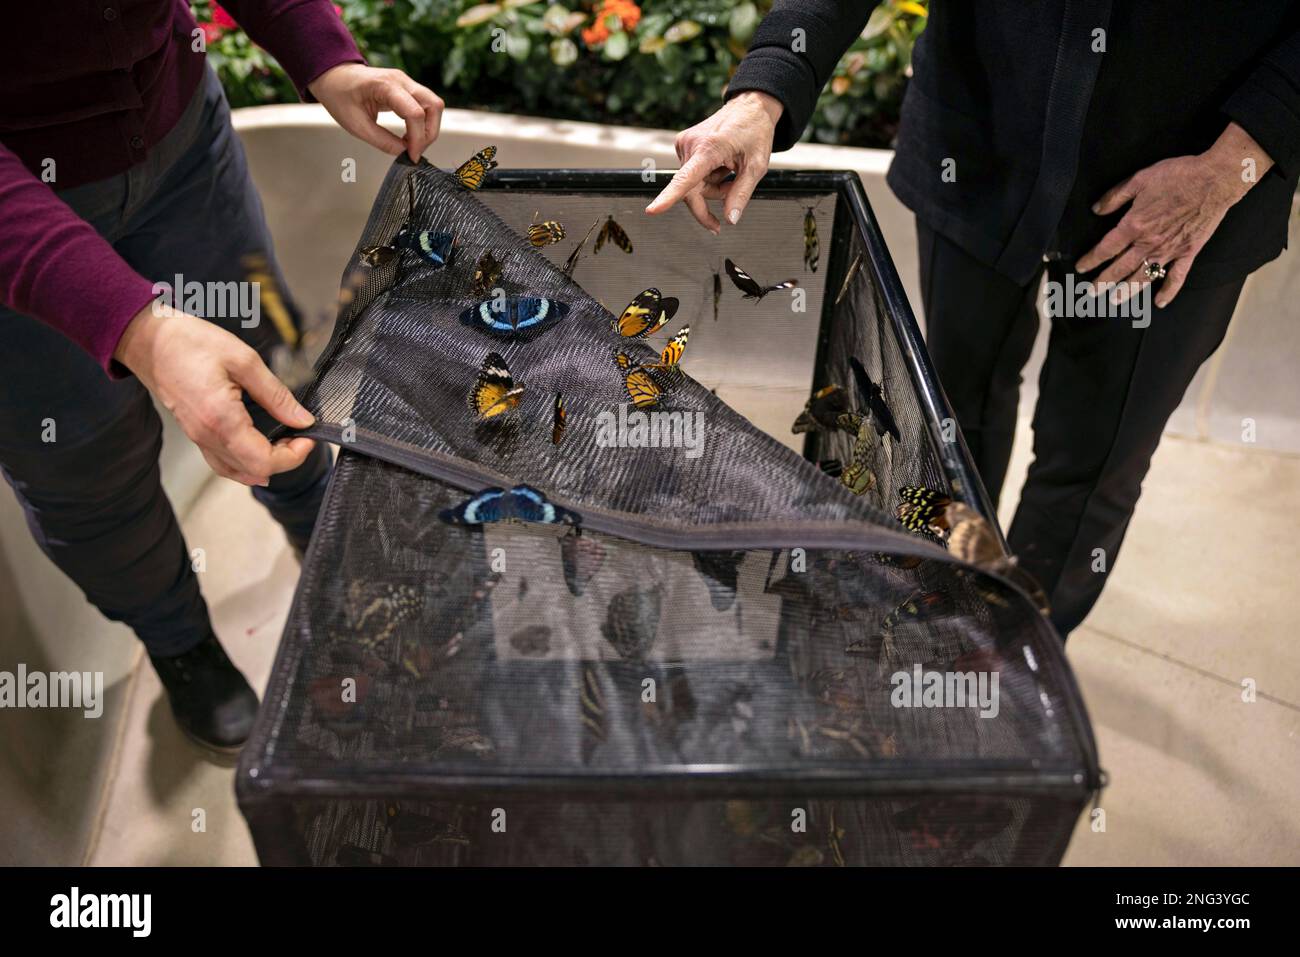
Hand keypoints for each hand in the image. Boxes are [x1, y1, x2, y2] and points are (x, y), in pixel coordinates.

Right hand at [114, 302, 316, 486]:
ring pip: (237, 471)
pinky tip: (258, 450)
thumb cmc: (190, 342)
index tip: (309, 436)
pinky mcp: (194, 434)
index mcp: (221, 419)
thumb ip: (276, 395)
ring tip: (285, 442)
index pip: (264, 461)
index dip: (294, 456)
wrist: (148, 339)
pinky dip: (245, 464)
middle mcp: (207, 436)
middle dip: (285, 459)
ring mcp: (197, 438)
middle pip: (254, 471)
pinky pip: (221, 462)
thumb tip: (303, 419)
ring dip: (265, 464)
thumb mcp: (244, 360)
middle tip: (300, 436)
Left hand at [308, 63, 443, 161]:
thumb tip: (404, 153)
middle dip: (429, 133)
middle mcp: (401, 80)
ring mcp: (406, 82)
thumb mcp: (356, 125)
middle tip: (414, 151)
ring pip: (434, 105)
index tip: (411, 156)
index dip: (418, 138)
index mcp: (385, 85)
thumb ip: (382, 141)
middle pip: (434, 106)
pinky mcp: (408, 88)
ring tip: (412, 144)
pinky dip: (423, 123)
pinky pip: (426, 105)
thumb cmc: (340, 96)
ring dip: (428, 128)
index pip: (415, 113)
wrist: (334, 77)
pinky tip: (409, 134)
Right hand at [645, 91, 783, 232]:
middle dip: (709, 202)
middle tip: (731, 204)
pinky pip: (692, 174)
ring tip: (731, 172)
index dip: (668, 198)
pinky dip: (707, 177)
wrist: (750, 106)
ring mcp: (685, 143)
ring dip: (712, 187)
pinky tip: (721, 164)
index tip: (653, 210)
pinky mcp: (683, 144)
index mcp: (709, 148)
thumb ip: (741, 194)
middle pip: (690, 191)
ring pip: (692, 185)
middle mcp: (691, 144)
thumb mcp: (756, 166)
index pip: (685, 179)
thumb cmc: (754, 131)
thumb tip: (730, 220)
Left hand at [1076, 122, 1271, 307]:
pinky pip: (1176, 277)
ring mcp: (1169, 250)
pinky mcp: (1188, 252)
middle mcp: (1149, 243)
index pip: (1106, 248)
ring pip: (1143, 277)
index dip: (1091, 260)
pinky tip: (1159, 303)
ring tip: (1115, 302)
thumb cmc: (1178, 175)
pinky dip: (1168, 291)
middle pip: (1120, 268)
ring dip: (1127, 291)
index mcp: (1134, 225)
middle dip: (1103, 282)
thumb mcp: (1140, 179)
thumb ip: (1115, 196)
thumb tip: (1096, 209)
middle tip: (1091, 293)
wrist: (1215, 179)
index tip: (1081, 268)